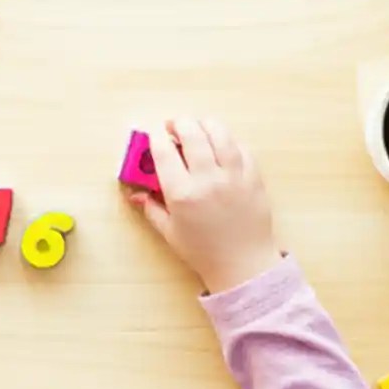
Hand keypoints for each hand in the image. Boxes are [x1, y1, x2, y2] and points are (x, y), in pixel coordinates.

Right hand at [129, 118, 282, 293]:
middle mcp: (207, 179)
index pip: (164, 152)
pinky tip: (221, 142)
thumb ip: (151, 208)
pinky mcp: (253, 178)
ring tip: (198, 126)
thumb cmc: (203, 252)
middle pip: (192, 134)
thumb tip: (135, 194)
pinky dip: (229, 140)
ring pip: (219, 134)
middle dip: (179, 124)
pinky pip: (241, 148)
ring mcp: (233, 176)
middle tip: (174, 127)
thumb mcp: (170, 232)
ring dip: (205, 124)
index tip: (154, 137)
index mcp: (182, 193)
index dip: (156, 139)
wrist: (242, 265)